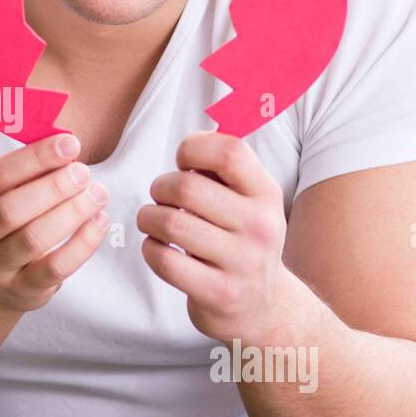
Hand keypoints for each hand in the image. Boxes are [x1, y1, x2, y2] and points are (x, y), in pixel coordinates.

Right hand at [0, 133, 110, 312]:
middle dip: (53, 187)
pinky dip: (83, 243)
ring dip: (72, 212)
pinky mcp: (20, 292)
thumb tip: (67, 147)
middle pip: (11, 210)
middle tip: (84, 172)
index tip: (69, 143)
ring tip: (98, 193)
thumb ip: (23, 172)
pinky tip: (100, 221)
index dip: (34, 158)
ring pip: (33, 239)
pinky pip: (55, 268)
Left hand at [136, 131, 292, 341]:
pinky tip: (158, 248)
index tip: (183, 162)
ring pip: (170, 223)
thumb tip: (219, 109)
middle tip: (160, 197)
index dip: (193, 148)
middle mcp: (260, 226)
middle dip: (160, 187)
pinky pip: (164, 260)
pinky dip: (150, 249)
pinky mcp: (219, 293)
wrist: (263, 307)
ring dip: (148, 218)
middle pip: (187, 187)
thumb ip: (227, 162)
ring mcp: (242, 263)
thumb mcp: (250, 199)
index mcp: (267, 194)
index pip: (228, 151)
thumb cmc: (242, 240)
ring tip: (153, 221)